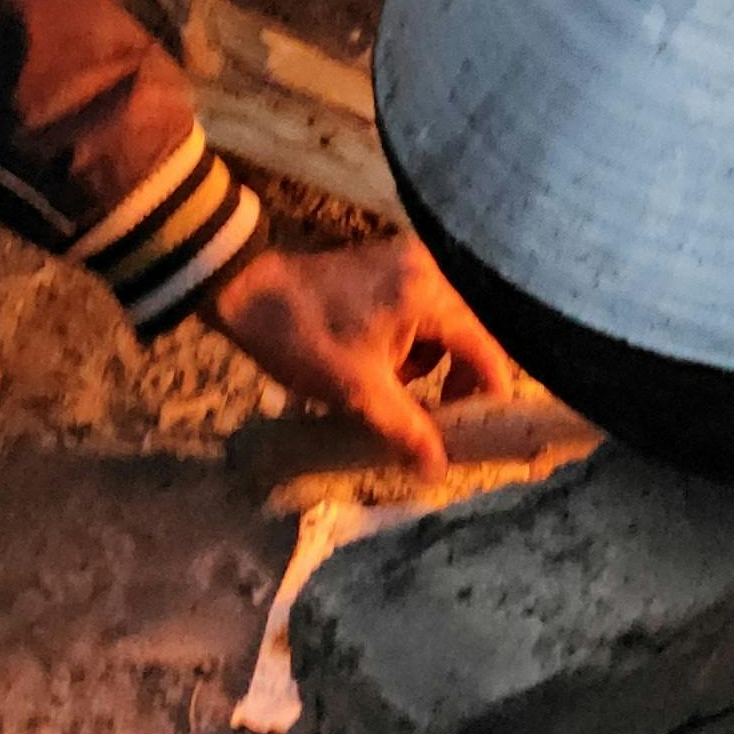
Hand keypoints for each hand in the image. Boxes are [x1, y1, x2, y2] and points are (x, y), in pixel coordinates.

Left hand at [210, 238, 516, 477]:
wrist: (246, 292)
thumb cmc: (305, 339)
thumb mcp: (358, 392)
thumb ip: (406, 429)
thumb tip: (438, 470)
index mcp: (429, 296)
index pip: (485, 349)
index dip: (488, 394)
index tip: (478, 432)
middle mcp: (428, 270)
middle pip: (466, 337)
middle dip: (449, 382)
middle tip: (428, 420)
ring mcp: (407, 263)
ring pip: (439, 329)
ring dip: (422, 365)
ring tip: (386, 389)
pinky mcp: (386, 266)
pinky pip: (416, 313)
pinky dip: (404, 344)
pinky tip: (375, 364)